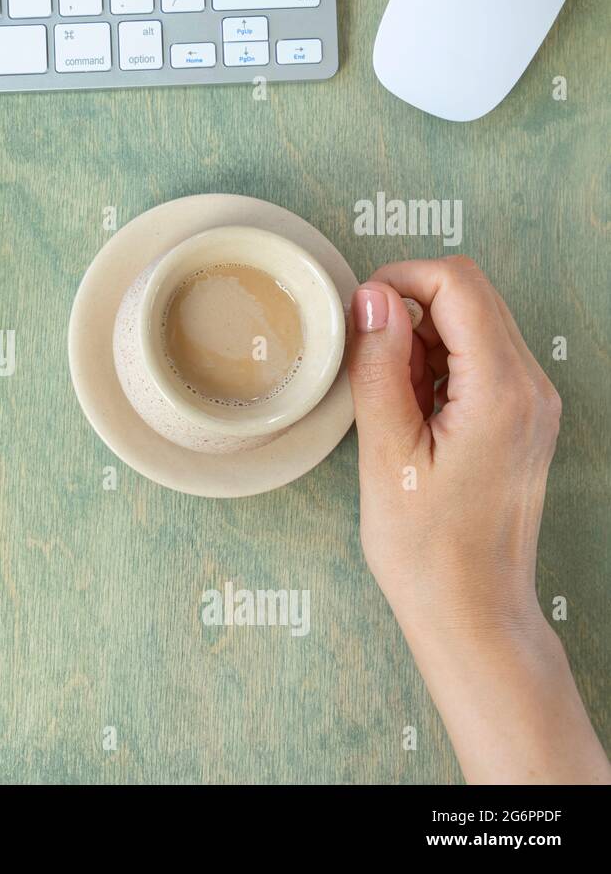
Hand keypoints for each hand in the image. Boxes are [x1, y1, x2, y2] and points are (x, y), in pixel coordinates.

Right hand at [349, 256, 608, 782]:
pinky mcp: (520, 418)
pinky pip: (478, 359)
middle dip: (407, 307)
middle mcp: (531, 387)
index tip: (357, 314)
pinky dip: (436, 366)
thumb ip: (380, 367)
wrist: (471, 609)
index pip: (458, 284)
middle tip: (365, 360)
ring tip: (388, 401)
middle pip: (471, 295)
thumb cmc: (427, 548)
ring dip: (420, 339)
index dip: (399, 281)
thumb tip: (372, 298)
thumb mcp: (386, 454)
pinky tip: (409, 412)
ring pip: (473, 323)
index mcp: (502, 391)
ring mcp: (531, 402)